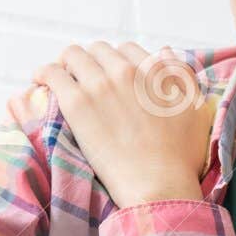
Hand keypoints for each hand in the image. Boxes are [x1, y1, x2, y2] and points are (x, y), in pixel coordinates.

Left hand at [32, 41, 210, 206]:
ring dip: (67, 64)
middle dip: (92, 61)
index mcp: (154, 70)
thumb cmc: (180, 155)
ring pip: (73, 56)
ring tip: (62, 79)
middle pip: (99, 50)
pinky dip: (45, 73)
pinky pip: (52, 73)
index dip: (117, 62)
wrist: (158, 184)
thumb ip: (182, 75)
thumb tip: (163, 52)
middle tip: (85, 79)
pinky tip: (41, 81)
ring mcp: (100, 84)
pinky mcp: (77, 103)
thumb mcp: (195, 109)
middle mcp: (127, 70)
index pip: (127, 50)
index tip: (110, 77)